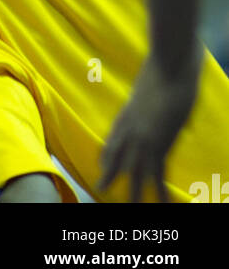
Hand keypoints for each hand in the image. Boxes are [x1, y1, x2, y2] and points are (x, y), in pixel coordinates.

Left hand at [98, 48, 201, 201]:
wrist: (168, 61)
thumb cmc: (163, 65)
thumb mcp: (151, 84)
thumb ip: (151, 96)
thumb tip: (162, 100)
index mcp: (127, 110)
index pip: (113, 136)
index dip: (109, 152)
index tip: (103, 163)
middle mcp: (130, 125)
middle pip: (117, 154)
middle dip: (110, 172)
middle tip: (101, 187)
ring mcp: (143, 135)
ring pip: (134, 170)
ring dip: (132, 190)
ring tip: (129, 206)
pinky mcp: (159, 141)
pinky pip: (157, 172)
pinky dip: (158, 189)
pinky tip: (158, 201)